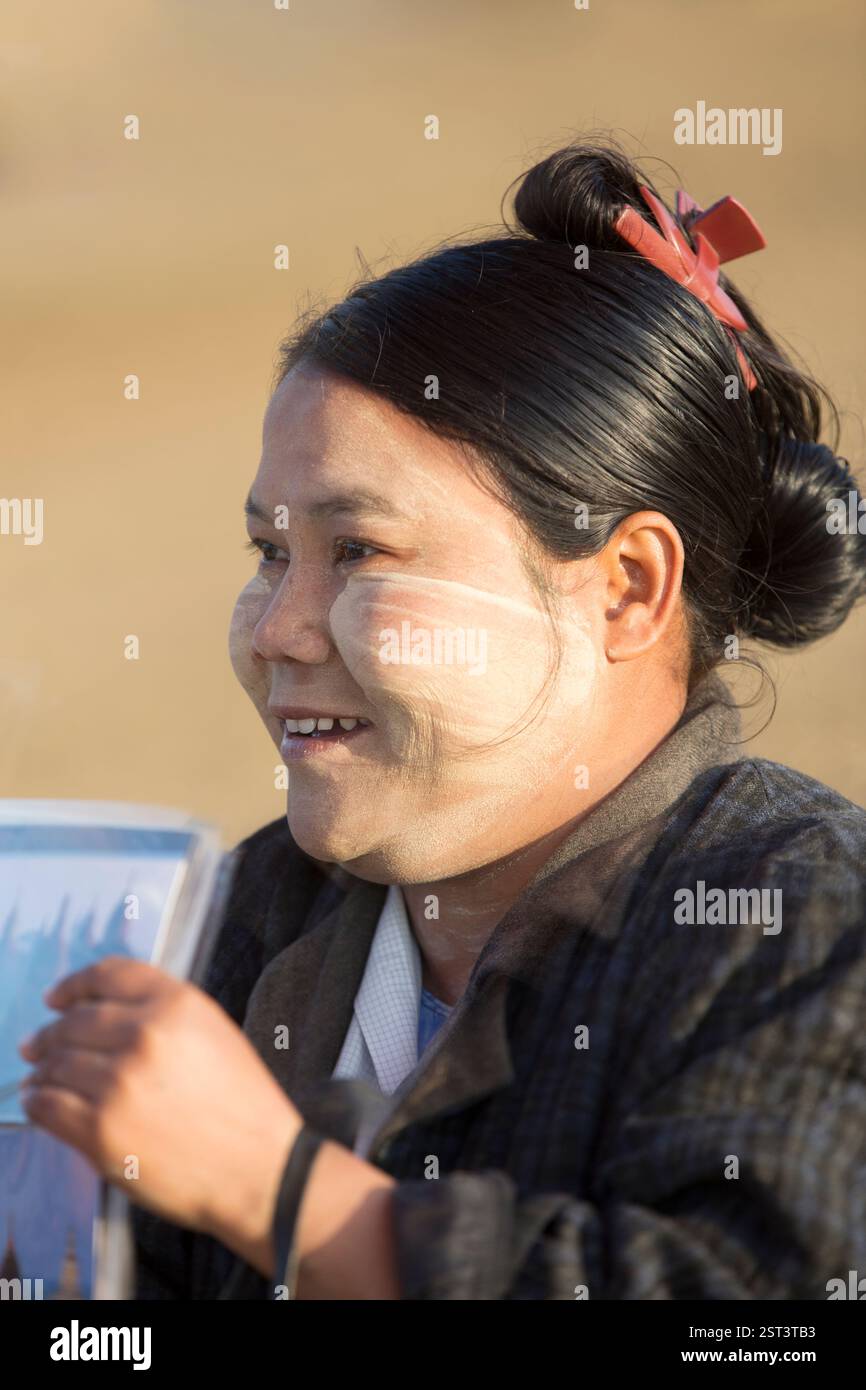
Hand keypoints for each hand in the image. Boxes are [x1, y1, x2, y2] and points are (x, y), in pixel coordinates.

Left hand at [18, 956, 301, 1269]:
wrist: (258, 1169)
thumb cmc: (242, 1105)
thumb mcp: (214, 1034)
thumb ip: (162, 1014)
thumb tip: (100, 1014)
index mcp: (177, 1004)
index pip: (108, 975)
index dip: (74, 984)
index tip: (57, 997)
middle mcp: (144, 1035)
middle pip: (75, 1021)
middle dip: (50, 1033)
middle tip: (36, 1044)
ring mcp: (119, 1082)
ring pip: (57, 1063)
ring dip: (43, 1070)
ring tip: (39, 1076)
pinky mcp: (100, 1129)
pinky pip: (48, 1106)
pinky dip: (37, 1102)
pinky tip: (39, 1101)